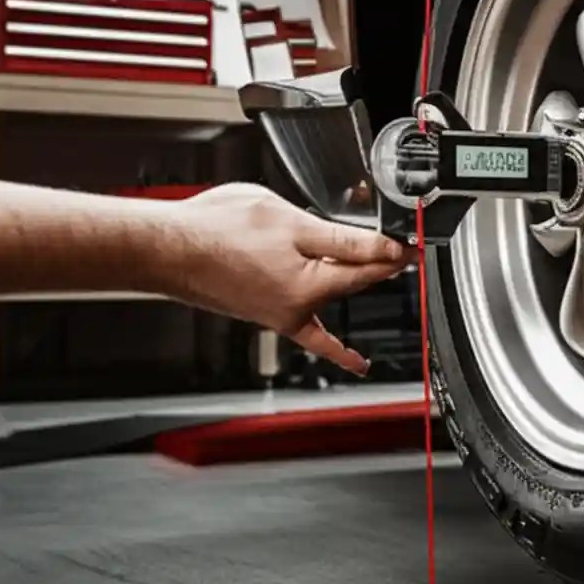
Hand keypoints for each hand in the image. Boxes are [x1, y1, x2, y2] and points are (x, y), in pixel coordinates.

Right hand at [161, 184, 415, 375]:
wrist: (168, 249)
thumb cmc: (215, 231)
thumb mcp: (290, 221)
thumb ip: (342, 237)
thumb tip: (384, 247)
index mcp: (311, 282)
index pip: (370, 265)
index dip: (395, 250)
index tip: (416, 244)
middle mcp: (302, 306)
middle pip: (353, 279)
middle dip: (377, 259)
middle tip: (401, 247)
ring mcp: (286, 314)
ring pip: (332, 292)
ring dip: (351, 277)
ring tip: (380, 266)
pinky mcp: (270, 315)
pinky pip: (312, 335)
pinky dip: (337, 348)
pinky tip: (357, 362)